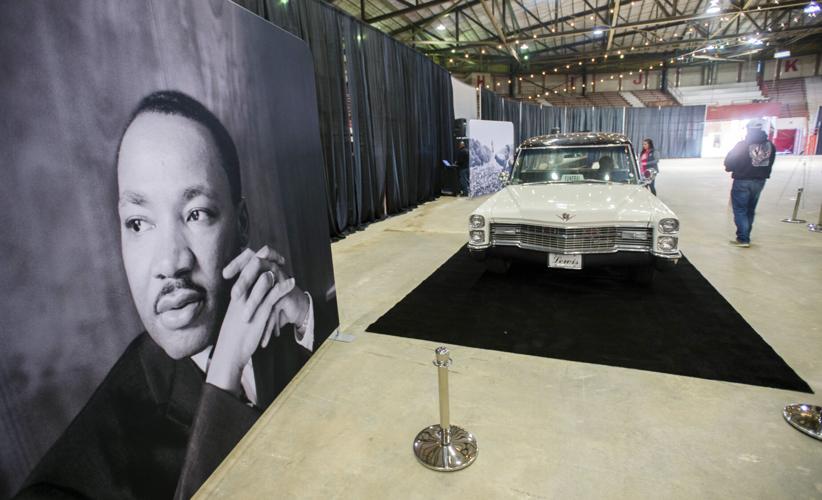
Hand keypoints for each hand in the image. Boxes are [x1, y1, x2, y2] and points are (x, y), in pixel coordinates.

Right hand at [206, 246, 299, 396]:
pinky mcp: (259, 314)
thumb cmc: (235, 333)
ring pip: (262, 280)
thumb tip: (251, 289)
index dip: (252, 259)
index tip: (263, 254)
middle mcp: (241, 296)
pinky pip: (273, 296)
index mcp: (236, 294)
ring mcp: (250, 304)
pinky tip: (291, 282)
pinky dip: (283, 287)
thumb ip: (243, 299)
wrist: (230, 351)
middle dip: (263, 258)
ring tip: (281, 266)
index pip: (242, 269)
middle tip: (272, 253)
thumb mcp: (238, 312)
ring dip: (274, 271)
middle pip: (251, 270)